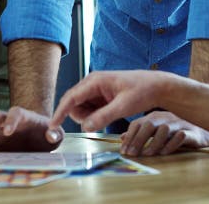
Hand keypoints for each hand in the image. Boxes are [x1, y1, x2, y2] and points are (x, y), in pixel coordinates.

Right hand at [0, 107, 63, 150]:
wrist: (38, 140)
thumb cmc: (47, 136)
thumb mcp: (56, 136)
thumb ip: (55, 134)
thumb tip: (51, 134)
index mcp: (26, 116)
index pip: (17, 113)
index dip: (11, 120)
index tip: (8, 132)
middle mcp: (11, 118)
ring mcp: (1, 125)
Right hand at [50, 70, 169, 132]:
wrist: (156, 87)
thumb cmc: (142, 91)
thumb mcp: (124, 106)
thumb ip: (103, 117)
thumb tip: (85, 127)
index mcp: (94, 80)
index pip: (71, 97)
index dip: (60, 112)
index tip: (52, 126)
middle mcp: (91, 83)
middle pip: (73, 104)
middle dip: (82, 117)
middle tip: (101, 120)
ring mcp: (95, 90)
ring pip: (81, 109)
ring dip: (89, 117)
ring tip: (110, 114)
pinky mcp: (100, 96)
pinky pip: (89, 110)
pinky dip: (95, 116)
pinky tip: (110, 113)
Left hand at [121, 111, 208, 155]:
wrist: (203, 129)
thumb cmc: (176, 129)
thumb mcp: (156, 129)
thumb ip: (140, 132)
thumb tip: (121, 137)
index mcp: (154, 117)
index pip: (138, 123)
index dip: (129, 137)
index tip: (123, 151)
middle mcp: (165, 118)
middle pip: (148, 125)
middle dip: (138, 140)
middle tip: (132, 154)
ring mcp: (178, 124)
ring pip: (164, 130)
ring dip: (154, 143)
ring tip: (148, 154)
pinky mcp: (191, 131)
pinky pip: (180, 136)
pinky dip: (171, 144)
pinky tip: (165, 153)